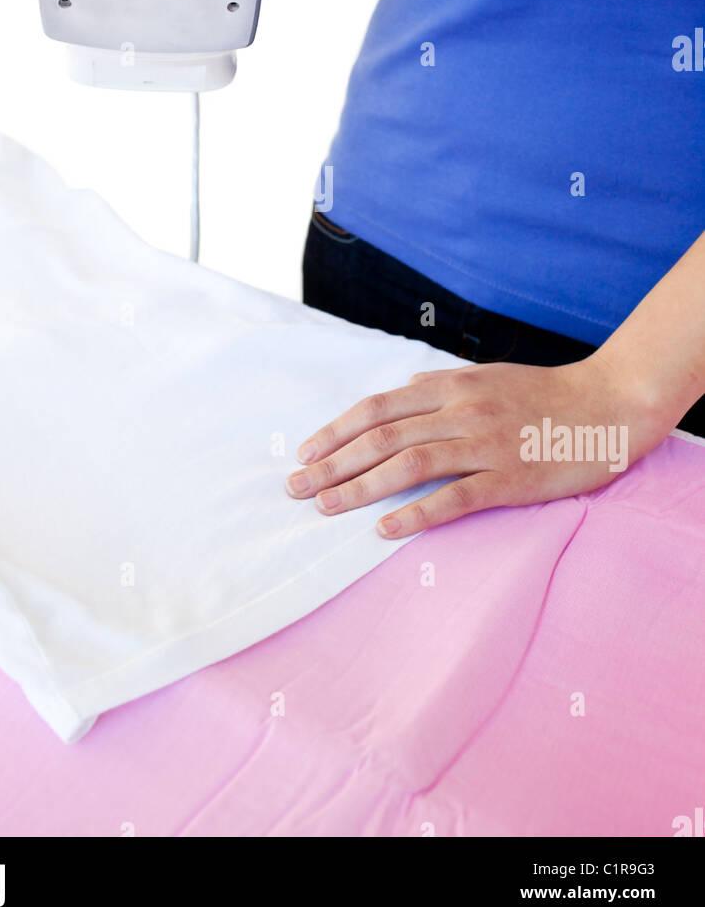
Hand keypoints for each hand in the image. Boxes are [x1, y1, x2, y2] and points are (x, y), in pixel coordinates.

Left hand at [286, 356, 670, 536]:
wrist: (609, 402)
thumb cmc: (545, 393)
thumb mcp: (487, 376)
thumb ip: (441, 387)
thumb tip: (399, 393)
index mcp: (450, 387)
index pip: (377, 409)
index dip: (336, 431)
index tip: (305, 453)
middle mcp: (459, 411)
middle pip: (381, 438)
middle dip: (332, 464)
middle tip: (297, 488)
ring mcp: (484, 445)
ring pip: (407, 465)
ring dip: (359, 487)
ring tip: (326, 507)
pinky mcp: (510, 478)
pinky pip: (454, 498)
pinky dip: (415, 514)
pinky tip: (384, 529)